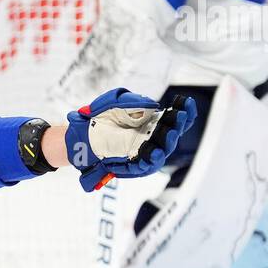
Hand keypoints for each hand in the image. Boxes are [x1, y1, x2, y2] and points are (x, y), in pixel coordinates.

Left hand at [64, 88, 196, 190]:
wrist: (81, 135)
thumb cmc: (102, 118)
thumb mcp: (115, 103)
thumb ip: (133, 102)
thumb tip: (152, 105)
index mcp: (152, 123)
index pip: (174, 119)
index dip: (184, 111)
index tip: (186, 102)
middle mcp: (152, 138)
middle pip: (171, 134)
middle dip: (177, 125)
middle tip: (179, 117)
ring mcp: (144, 153)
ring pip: (161, 151)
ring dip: (167, 143)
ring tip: (170, 134)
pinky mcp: (133, 165)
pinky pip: (144, 165)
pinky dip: (149, 160)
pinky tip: (154, 153)